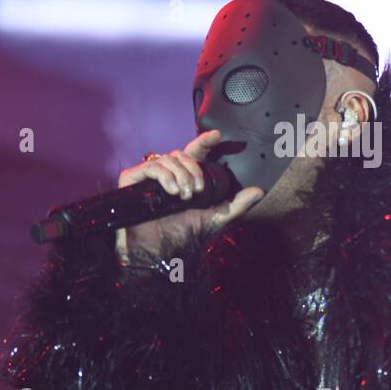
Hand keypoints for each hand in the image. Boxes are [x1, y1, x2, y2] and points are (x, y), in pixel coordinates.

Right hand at [114, 130, 264, 264]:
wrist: (158, 253)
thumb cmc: (183, 236)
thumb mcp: (215, 218)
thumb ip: (236, 205)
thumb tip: (259, 191)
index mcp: (182, 178)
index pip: (193, 153)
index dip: (204, 141)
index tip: (217, 136)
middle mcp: (165, 175)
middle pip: (181, 153)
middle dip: (194, 169)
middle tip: (198, 190)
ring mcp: (147, 177)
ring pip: (167, 158)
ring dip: (181, 175)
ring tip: (185, 196)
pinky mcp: (131, 181)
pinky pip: (150, 166)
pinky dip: (165, 176)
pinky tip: (173, 192)